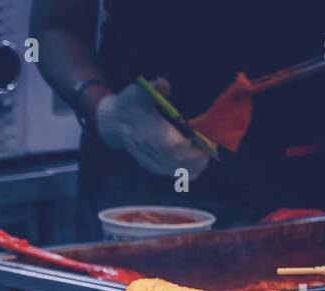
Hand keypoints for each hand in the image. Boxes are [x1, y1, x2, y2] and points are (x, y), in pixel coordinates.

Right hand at [94, 78, 210, 178]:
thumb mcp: (137, 91)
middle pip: (178, 164)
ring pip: (177, 171)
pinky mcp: (153, 165)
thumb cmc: (129, 105)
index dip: (191, 149)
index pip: (172, 148)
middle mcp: (150, 150)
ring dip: (195, 166)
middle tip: (212, 147)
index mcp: (149, 134)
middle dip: (198, 159)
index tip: (206, 142)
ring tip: (206, 152)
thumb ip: (153, 87)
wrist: (113, 124)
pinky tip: (196, 158)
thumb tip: (164, 84)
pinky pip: (173, 172)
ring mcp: (151, 160)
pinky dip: (188, 169)